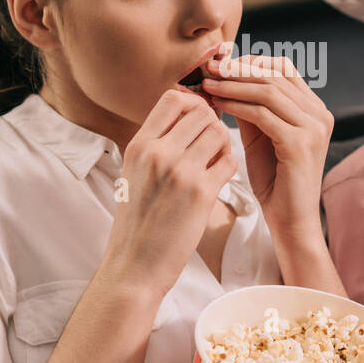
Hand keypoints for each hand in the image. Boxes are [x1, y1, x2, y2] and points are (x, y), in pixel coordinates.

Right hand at [103, 88, 236, 296]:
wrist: (135, 264)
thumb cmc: (136, 222)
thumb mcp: (133, 173)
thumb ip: (155, 145)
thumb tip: (183, 118)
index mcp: (138, 145)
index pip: (173, 98)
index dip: (193, 103)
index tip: (197, 120)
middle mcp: (157, 153)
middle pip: (201, 111)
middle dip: (212, 124)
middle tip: (209, 145)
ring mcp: (180, 172)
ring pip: (219, 132)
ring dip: (222, 144)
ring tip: (213, 163)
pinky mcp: (201, 193)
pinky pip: (229, 161)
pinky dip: (228, 166)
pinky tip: (217, 180)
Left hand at [201, 51, 333, 246]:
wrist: (290, 220)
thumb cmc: (274, 181)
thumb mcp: (259, 136)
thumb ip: (249, 107)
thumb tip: (225, 77)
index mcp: (314, 109)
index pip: (283, 68)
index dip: (250, 61)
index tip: (221, 62)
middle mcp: (319, 114)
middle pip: (274, 75)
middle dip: (237, 69)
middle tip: (209, 67)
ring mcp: (313, 128)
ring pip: (267, 91)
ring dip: (233, 85)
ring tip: (208, 84)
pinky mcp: (300, 143)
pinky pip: (262, 114)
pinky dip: (236, 105)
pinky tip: (217, 104)